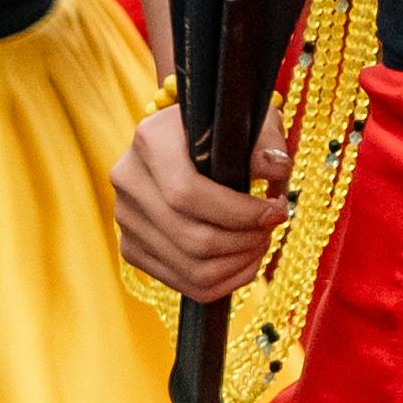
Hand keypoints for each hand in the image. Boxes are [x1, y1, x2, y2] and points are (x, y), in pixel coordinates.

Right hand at [111, 102, 291, 299]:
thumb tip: (275, 170)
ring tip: (263, 241)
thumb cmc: (225, 128)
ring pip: (190, 267)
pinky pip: (183, 283)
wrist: (186, 140)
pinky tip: (246, 259)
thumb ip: (265, 142)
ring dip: (239, 263)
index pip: (187, 193)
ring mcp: (125, 219)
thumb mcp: (249, 119)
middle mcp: (129, 180)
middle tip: (273, 226)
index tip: (277, 209)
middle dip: (245, 240)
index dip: (239, 211)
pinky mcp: (132, 249)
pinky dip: (224, 280)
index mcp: (151, 139)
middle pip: (191, 238)